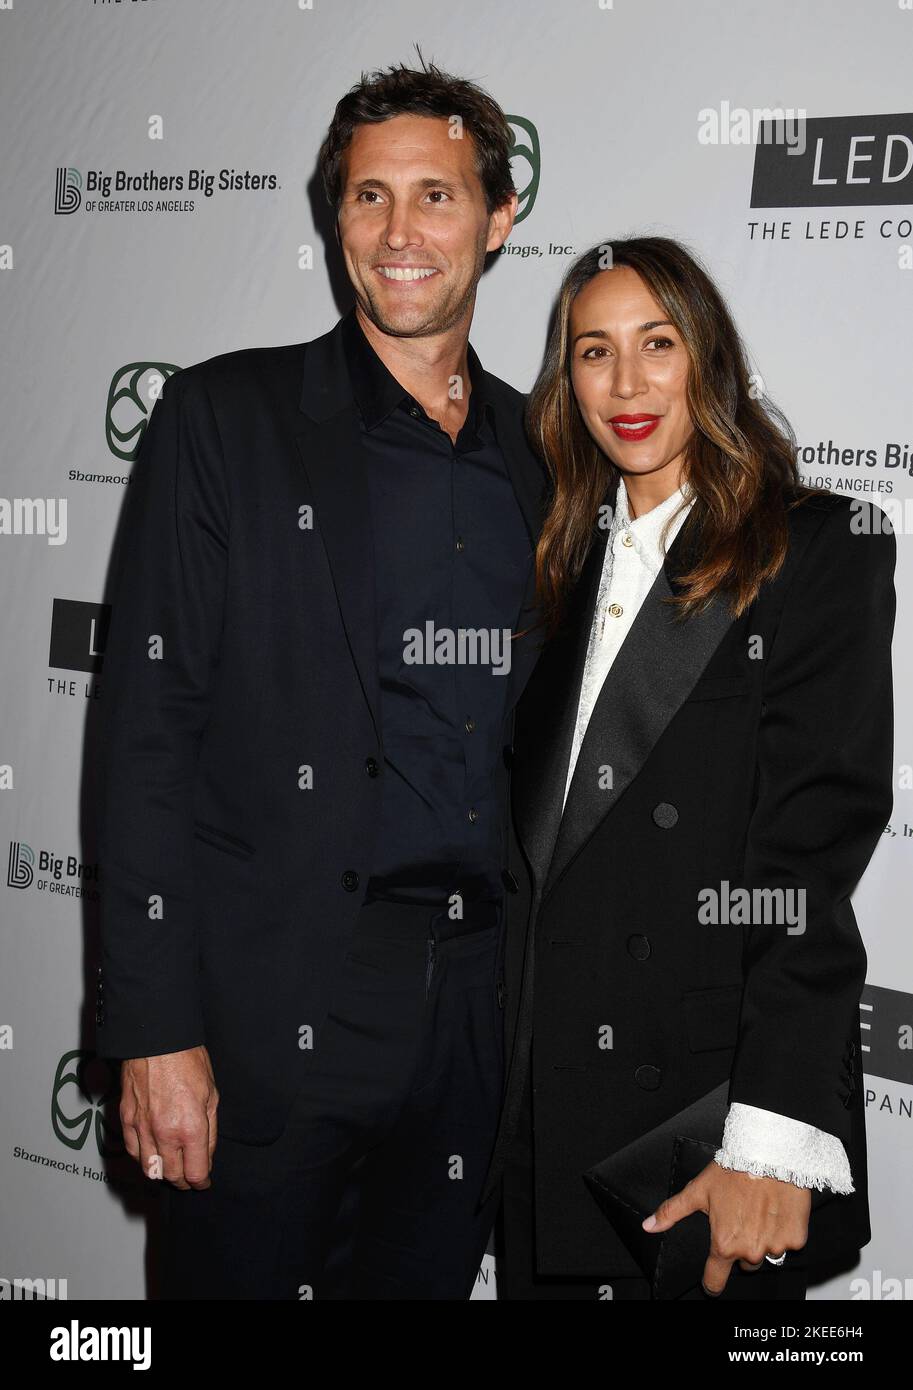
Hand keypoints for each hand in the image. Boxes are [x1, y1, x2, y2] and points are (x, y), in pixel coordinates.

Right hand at [120, 1046, 218, 1190]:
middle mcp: (164, 1133)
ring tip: (172, 1169)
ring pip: (149, 1169)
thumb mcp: (212, 1095)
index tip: (203, 1182)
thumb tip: (206, 1154)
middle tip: (190, 1178)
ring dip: (163, 1174)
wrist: (157, 1040)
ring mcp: (142, 1128)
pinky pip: (133, 1152)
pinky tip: (152, 1155)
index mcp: (190, 1128)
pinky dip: (143, 1159)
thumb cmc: (188, 1061)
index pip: (194, 1173)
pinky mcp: (125, 1120)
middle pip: (172, 1176)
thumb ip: (210, 1130)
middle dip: (184, 1181)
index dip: (201, 1182)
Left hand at [642, 1159, 810, 1294]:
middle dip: (742, 1245)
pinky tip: (777, 1210)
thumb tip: (648, 1226)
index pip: (715, 1279)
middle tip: (741, 1218)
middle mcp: (750, 1251)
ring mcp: (775, 1247)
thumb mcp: (698, 1190)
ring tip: (759, 1211)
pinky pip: (789, 1242)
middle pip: (744, 1262)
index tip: (712, 1279)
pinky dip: (784, 1230)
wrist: (768, 1154)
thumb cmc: (732, 1170)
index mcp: (724, 1244)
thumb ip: (672, 1211)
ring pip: (767, 1253)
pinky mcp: (796, 1238)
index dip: (712, 1280)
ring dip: (763, 1239)